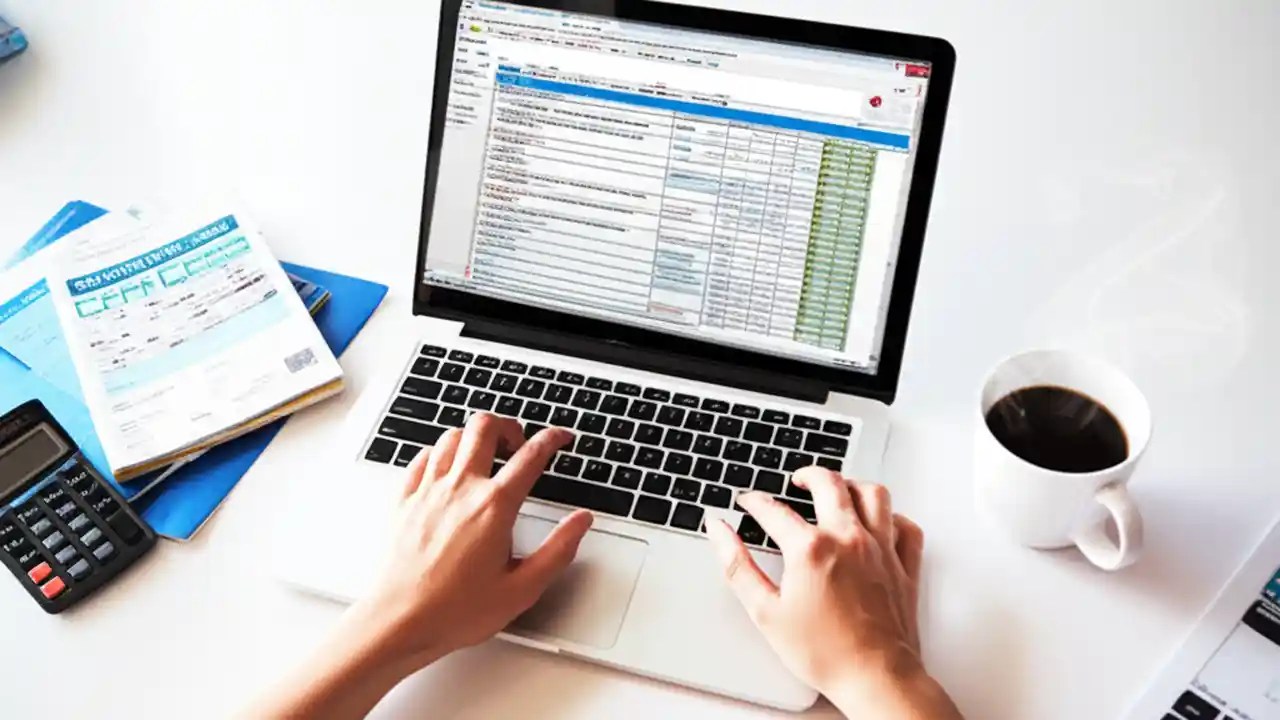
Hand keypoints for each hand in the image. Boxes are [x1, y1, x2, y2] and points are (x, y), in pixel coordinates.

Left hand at [356, 413, 593, 666]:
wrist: (399, 622)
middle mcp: (460, 489)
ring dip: (473, 437)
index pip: (531, 456)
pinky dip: (439, 454)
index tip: (561, 438)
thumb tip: (581, 521)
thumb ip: (559, 550)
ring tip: (485, 454)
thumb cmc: (456, 611)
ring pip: (452, 436)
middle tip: (518, 444)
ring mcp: (429, 491)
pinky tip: (447, 469)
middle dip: (508, 426)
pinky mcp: (404, 501)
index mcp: (494, 507)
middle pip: (485, 427)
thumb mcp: (523, 588)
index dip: (552, 439)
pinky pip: (422, 458)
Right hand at [707, 468, 960, 718]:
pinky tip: (881, 520)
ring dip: (852, 484)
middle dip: (808, 475)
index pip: (775, 510)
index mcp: (811, 549)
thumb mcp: (765, 611)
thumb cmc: (823, 652)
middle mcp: (849, 539)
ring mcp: (882, 549)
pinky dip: (893, 517)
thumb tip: (717, 531)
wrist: (875, 678)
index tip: (748, 501)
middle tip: (796, 480)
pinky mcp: (905, 567)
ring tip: (838, 487)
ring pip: (873, 494)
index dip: (755, 501)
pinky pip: (906, 527)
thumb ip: (737, 565)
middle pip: (830, 484)